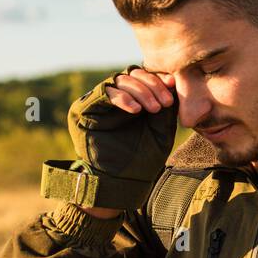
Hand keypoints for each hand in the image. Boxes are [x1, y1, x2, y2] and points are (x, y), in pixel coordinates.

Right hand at [66, 65, 178, 212]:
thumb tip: (172, 80)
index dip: (158, 79)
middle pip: (132, 75)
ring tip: (154, 109)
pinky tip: (136, 111)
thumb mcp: (160, 128)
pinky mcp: (84, 109)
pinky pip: (104, 93)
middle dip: (152, 86)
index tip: (173, 86)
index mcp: (132, 100)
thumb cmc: (143, 159)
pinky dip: (122, 98)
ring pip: (120, 80)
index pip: (143, 78)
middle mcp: (114, 98)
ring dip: (140, 91)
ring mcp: (99, 103)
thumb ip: (164, 105)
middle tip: (164, 103)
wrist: (123, 182)